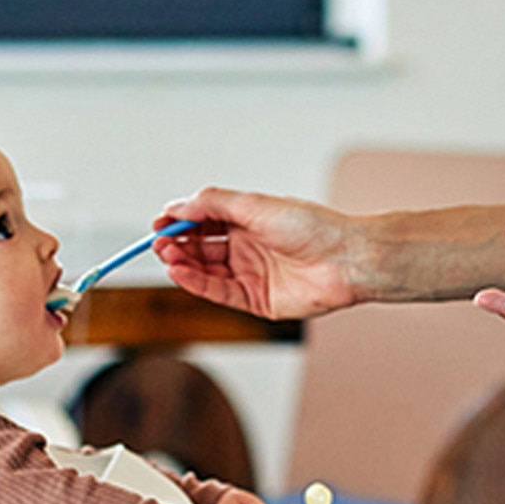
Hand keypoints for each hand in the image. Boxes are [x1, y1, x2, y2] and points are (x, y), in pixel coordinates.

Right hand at [152, 187, 364, 319]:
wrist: (345, 259)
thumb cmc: (311, 226)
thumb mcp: (255, 205)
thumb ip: (213, 204)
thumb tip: (177, 206)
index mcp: (249, 220)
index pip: (204, 221)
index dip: (180, 221)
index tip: (159, 223)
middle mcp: (248, 247)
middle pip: (201, 246)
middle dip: (177, 244)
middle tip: (159, 243)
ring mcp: (251, 274)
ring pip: (206, 270)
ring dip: (182, 263)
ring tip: (166, 255)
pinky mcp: (256, 300)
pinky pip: (218, 291)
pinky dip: (196, 283)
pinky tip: (180, 273)